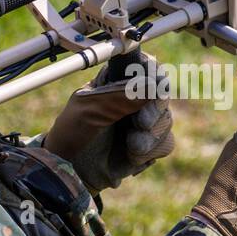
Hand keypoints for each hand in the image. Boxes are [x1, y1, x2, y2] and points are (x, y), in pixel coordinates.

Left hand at [43, 52, 174, 191]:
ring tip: (132, 145)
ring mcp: (143, 122)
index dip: (153, 71)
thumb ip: (117, 98)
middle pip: (161, 93)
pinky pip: (165, 143)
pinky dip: (151, 150)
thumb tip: (150, 86)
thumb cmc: (71, 133)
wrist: (71, 169)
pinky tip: (133, 155)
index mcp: (116, 81)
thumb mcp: (88, 111)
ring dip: (151, 134)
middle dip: (155, 109)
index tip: (155, 84)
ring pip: (165, 119)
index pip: (143, 66)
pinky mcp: (149, 145)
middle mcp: (133, 99)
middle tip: (142, 122)